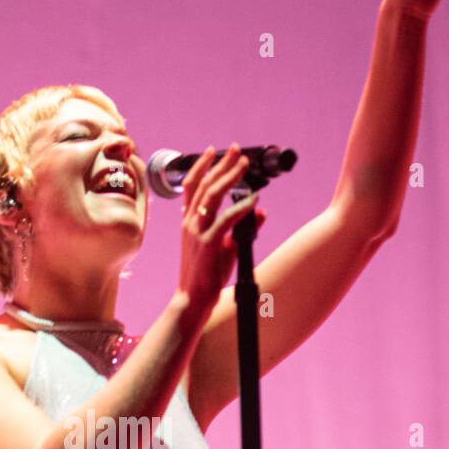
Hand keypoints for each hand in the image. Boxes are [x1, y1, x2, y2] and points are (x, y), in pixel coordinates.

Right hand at [178, 145, 264, 310]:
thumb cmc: (205, 275)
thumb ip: (241, 228)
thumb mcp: (224, 247)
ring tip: (243, 164)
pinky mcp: (208, 244)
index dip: (201, 166)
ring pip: (212, 195)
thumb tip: (260, 212)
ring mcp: (197, 232)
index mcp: (188, 222)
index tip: (212, 152)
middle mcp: (190, 223)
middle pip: (204, 185)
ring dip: (230, 177)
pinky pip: (226, 219)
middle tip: (235, 150)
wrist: (192, 299)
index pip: (191, 186)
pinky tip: (254, 199)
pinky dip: (241, 207)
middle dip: (221, 164)